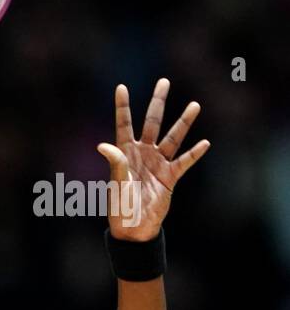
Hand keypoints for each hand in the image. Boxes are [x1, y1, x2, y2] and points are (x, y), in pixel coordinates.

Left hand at [97, 79, 209, 240]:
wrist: (133, 228)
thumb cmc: (119, 205)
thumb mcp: (116, 183)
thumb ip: (115, 162)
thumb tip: (103, 145)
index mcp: (124, 152)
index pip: (124, 124)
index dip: (123, 106)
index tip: (121, 86)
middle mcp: (142, 153)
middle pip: (152, 122)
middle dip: (158, 102)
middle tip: (164, 81)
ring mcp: (158, 163)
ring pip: (173, 137)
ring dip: (184, 122)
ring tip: (195, 105)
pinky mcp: (170, 176)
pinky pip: (184, 162)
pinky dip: (194, 153)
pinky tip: (205, 143)